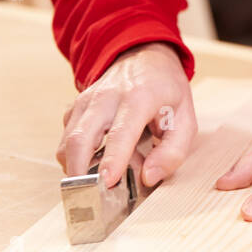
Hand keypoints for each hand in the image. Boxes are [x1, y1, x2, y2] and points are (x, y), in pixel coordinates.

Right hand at [57, 42, 196, 188]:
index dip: (113, 159)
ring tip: (99, 177)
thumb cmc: (166, 90)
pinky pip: (67, 138)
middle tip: (91, 195)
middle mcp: (107, 97)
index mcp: (139, 98)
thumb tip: (149, 177)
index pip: (121, 132)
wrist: (143, 56)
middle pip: (81, 137)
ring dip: (77, 167)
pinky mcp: (75, 108)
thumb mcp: (185, 117)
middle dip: (80, 171)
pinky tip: (94, 160)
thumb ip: (173, 151)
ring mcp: (87, 101)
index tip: (106, 181)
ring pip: (69, 141)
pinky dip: (75, 157)